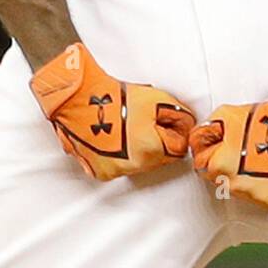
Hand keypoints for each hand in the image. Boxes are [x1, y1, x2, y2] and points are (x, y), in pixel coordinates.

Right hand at [30, 42, 194, 179]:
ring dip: (135, 148)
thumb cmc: (115, 97)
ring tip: (124, 126)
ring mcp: (112, 170)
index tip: (164, 122)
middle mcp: (132, 167)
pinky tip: (111, 136)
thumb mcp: (158, 99)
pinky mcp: (97, 170)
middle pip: (157, 158)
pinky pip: (115, 165)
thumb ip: (179, 116)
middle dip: (155, 141)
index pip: (178, 150)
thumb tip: (187, 125)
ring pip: (136, 163)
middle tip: (142, 120)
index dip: (173, 132)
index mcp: (151, 152)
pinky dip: (115, 154)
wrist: (79, 98)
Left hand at [189, 71, 267, 210]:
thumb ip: (208, 130)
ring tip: (258, 157)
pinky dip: (262, 185)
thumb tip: (201, 138)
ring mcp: (255, 196)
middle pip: (220, 179)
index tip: (220, 145)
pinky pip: (260, 196)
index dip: (210, 151)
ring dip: (244, 176)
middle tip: (242, 149)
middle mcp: (236, 186)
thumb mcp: (227, 114)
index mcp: (220, 166)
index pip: (201, 165)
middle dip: (226, 165)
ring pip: (240, 189)